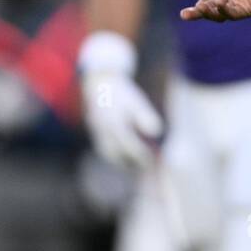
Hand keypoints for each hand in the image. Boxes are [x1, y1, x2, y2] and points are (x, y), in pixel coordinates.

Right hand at [78, 33, 163, 168]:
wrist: (101, 83)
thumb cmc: (123, 93)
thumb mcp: (137, 101)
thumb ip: (145, 116)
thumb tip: (156, 132)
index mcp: (115, 122)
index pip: (129, 145)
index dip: (141, 155)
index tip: (152, 160)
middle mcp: (103, 129)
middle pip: (116, 154)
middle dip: (130, 163)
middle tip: (145, 167)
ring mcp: (96, 131)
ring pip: (107, 153)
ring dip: (121, 162)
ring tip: (136, 165)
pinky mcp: (94, 132)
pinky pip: (103, 148)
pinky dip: (113, 156)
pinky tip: (124, 157)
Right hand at [181, 0, 250, 21]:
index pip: (207, 1)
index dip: (196, 8)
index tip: (182, 13)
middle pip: (211, 10)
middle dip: (198, 14)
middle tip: (184, 15)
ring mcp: (243, 5)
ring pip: (222, 14)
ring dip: (210, 13)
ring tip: (200, 9)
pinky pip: (236, 13)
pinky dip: (226, 10)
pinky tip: (219, 5)